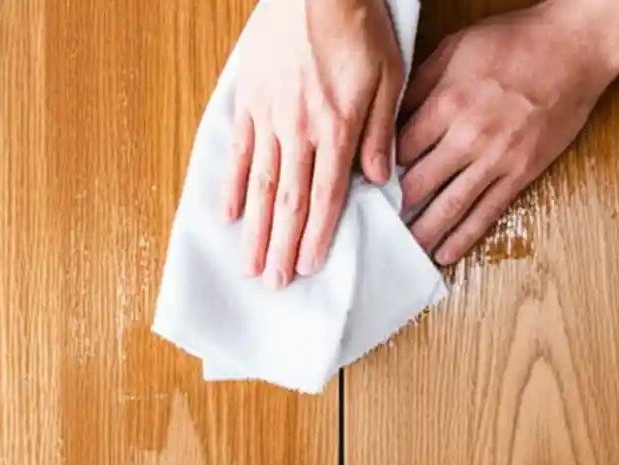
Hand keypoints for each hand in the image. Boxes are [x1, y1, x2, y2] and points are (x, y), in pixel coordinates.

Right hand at [225, 0, 403, 288]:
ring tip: (249, 264)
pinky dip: (233, 185)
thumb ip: (381, 130)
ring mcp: (269, 119)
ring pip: (261, 185)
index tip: (308, 268)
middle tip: (274, 284)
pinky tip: (229, 214)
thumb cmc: (358, 26)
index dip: (316, 237)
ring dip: (256, 229)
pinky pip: (239, 151)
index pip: (325, 197)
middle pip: (289, 202)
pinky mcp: (248, 102)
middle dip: (282, 248)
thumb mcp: (389, 75)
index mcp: (338, 130)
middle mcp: (300, 132)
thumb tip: (377, 178)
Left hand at [398, 2, 616, 264]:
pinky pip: (487, 212)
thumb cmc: (516, 41)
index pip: (398, 150)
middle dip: (393, 207)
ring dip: (422, 232)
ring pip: (449, 206)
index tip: (366, 186)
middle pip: (417, 184)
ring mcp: (497, 158)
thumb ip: (419, 85)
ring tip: (401, 251)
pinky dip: (464, 237)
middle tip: (374, 224)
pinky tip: (444, 253)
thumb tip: (389, 118)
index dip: (380, 170)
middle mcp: (468, 136)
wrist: (576, 46)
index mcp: (446, 103)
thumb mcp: (455, 48)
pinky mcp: (522, 172)